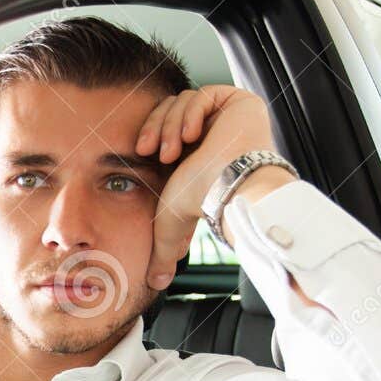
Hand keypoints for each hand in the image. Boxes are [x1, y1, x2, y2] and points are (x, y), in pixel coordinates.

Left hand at [134, 85, 294, 287]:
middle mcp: (210, 133)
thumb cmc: (203, 203)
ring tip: (174, 151)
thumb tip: (155, 286)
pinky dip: (192, 111)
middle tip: (152, 151)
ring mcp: (225, 116)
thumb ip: (163, 252)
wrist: (227, 189)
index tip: (142, 152)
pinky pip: (203, 94)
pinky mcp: (238, 102)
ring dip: (171, 125)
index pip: (163, 127)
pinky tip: (193, 135)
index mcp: (194, 152)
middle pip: (170, 109)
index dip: (151, 135)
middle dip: (157, 129)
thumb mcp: (170, 224)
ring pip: (183, 101)